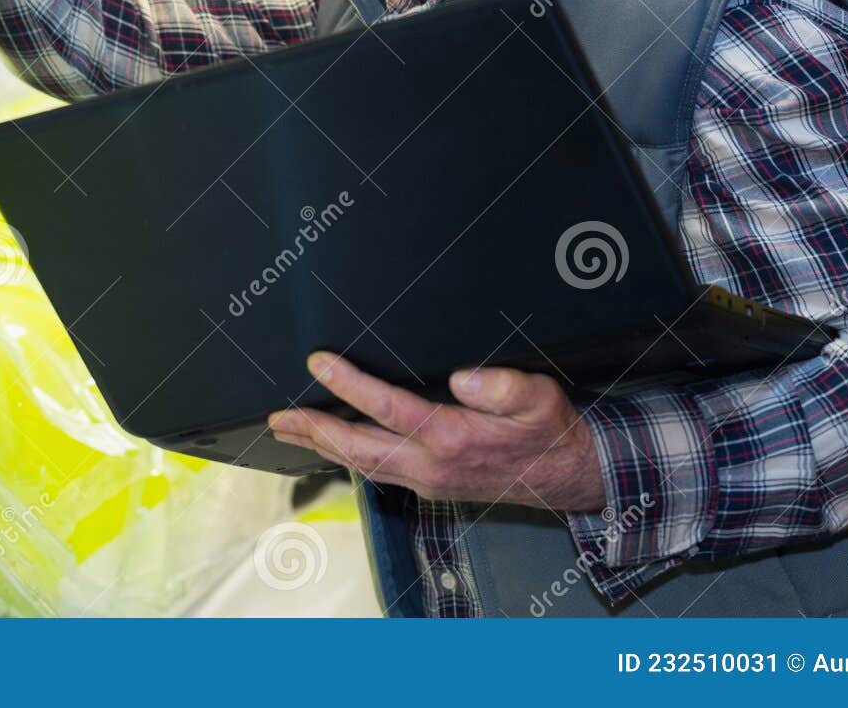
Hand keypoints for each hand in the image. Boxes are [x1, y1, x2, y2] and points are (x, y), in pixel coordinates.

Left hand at [268, 352, 606, 511]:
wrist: (569, 475)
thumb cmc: (550, 431)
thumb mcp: (539, 397)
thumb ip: (503, 386)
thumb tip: (463, 378)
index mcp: (452, 437)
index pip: (388, 407)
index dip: (349, 383)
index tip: (318, 362)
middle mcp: (432, 465)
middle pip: (358, 446)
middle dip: (314, 429)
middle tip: (278, 416)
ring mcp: (428, 480)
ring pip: (362, 463)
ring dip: (322, 446)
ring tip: (288, 430)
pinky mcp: (430, 485)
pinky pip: (378, 472)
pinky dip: (348, 457)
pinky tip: (331, 446)